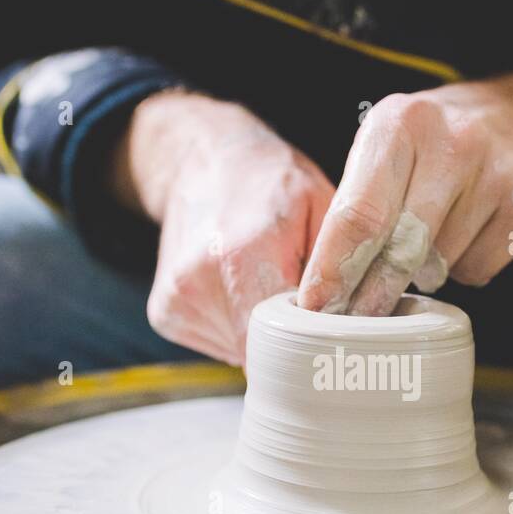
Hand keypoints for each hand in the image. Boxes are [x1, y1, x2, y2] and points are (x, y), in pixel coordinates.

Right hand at [114, 92, 333, 364]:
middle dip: (288, 337)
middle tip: (297, 298)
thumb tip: (348, 328)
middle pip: (262, 349)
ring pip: (239, 352)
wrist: (202, 160)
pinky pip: (217, 343)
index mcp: (245, 252)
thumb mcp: (321, 206)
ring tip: (262, 281)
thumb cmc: (271, 181)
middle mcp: (201, 279)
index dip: (313, 336)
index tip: (326, 319)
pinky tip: (238, 287)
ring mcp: (178, 299)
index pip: (287, 335)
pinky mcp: (164, 312)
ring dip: (260, 332)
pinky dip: (236, 326)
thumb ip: (335, 270)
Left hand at [297, 67, 512, 314]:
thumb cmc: (432, 146)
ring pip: (440, 263)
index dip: (334, 267)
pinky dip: (463, 269)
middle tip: (357, 318)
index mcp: (400, 125)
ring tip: (432, 239)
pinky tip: (467, 237)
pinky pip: (478, 270)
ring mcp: (496, 174)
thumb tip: (323, 288)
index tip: (316, 306)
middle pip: (401, 246)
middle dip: (373, 292)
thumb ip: (353, 208)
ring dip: (425, 272)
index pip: (358, 213)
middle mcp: (452, 143)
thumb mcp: (385, 150)